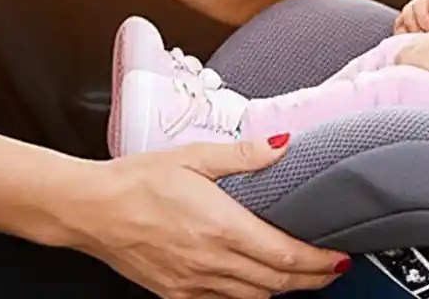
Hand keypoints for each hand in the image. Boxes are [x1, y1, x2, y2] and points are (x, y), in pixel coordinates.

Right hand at [68, 138, 349, 297]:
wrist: (89, 209)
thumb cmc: (136, 180)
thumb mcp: (194, 156)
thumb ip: (244, 155)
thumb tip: (283, 145)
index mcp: (221, 226)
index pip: (285, 255)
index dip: (319, 261)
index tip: (339, 256)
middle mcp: (210, 261)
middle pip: (277, 283)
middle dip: (312, 279)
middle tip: (334, 270)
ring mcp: (192, 282)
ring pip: (253, 298)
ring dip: (284, 290)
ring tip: (304, 276)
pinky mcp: (175, 293)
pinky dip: (249, 297)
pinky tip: (257, 285)